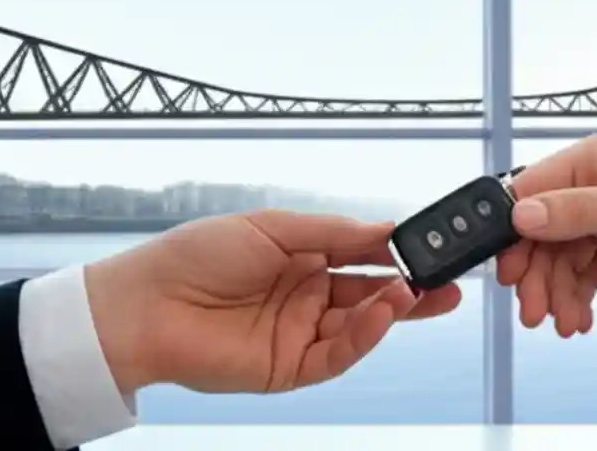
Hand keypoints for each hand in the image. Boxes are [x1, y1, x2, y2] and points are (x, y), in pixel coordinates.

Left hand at [83, 210, 461, 395]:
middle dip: (413, 290)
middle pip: (372, 296)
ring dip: (392, 311)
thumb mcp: (273, 228)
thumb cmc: (197, 255)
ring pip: (360, 326)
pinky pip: (336, 356)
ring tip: (418, 293)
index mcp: (302, 260)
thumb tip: (386, 229)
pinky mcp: (288, 368)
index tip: (431, 245)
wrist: (146, 304)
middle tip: (451, 284)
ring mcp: (299, 334)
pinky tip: (381, 315)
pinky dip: (364, 337)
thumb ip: (334, 233)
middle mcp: (306, 297)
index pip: (363, 257)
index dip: (397, 253)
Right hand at [498, 132, 596, 336]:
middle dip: (537, 274)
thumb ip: (580, 212)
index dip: (512, 233)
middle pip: (543, 232)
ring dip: (559, 291)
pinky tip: (581, 319)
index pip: (532, 191)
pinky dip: (580, 295)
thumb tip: (522, 214)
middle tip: (535, 314)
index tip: (506, 273)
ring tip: (565, 324)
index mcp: (596, 158)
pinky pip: (588, 271)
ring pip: (563, 258)